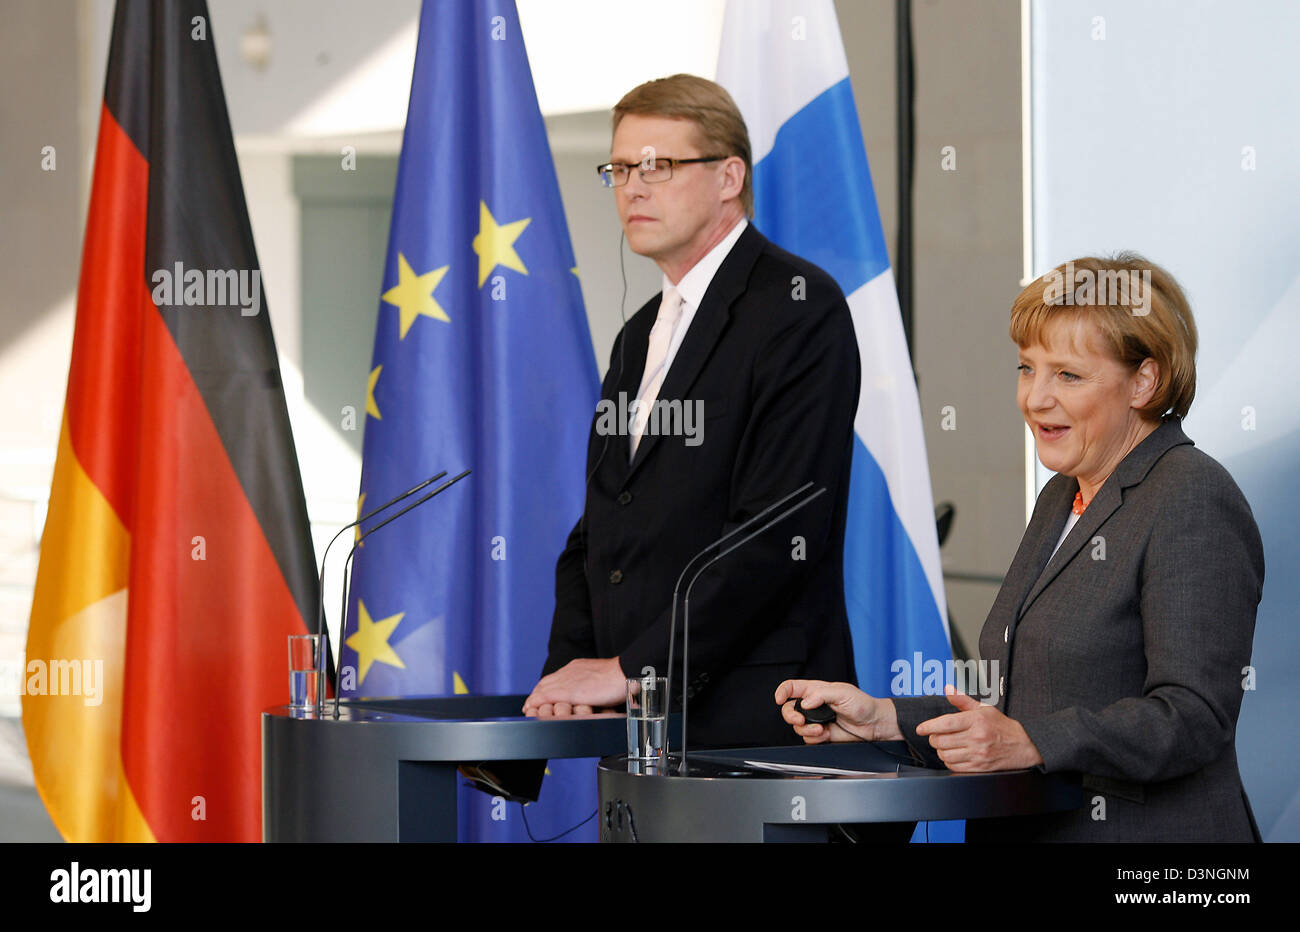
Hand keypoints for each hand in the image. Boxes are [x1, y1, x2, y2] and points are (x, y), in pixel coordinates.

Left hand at [523, 657, 625, 716]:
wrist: (625, 673)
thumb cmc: (620, 678)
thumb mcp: (601, 678)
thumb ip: (592, 684)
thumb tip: (592, 694)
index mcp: (578, 667)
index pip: (556, 677)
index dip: (546, 688)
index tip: (541, 696)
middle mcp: (570, 671)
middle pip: (546, 682)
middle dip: (537, 694)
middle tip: (530, 705)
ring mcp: (568, 680)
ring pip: (544, 689)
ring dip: (534, 699)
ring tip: (528, 709)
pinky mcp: (569, 691)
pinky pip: (547, 696)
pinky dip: (537, 702)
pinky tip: (532, 709)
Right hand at [774, 679, 901, 743]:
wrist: (874, 725)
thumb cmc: (862, 704)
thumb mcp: (843, 692)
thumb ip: (821, 695)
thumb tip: (806, 702)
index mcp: (816, 691)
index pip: (792, 688)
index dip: (782, 692)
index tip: (779, 699)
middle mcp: (813, 706)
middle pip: (789, 709)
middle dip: (791, 716)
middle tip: (800, 720)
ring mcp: (816, 721)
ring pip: (798, 726)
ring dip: (807, 729)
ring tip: (821, 729)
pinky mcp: (821, 735)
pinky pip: (808, 739)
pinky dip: (814, 738)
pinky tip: (826, 734)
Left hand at [914, 685, 1043, 771]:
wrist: (1023, 745)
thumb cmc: (1002, 726)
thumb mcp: (983, 709)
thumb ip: (962, 700)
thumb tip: (948, 689)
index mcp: (976, 720)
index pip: (945, 723)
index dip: (929, 726)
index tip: (921, 728)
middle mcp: (976, 737)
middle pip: (942, 740)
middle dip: (933, 738)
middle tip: (935, 735)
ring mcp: (978, 754)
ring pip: (945, 754)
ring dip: (940, 750)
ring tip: (944, 745)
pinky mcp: (979, 767)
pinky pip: (954, 766)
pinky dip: (948, 761)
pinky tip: (952, 755)